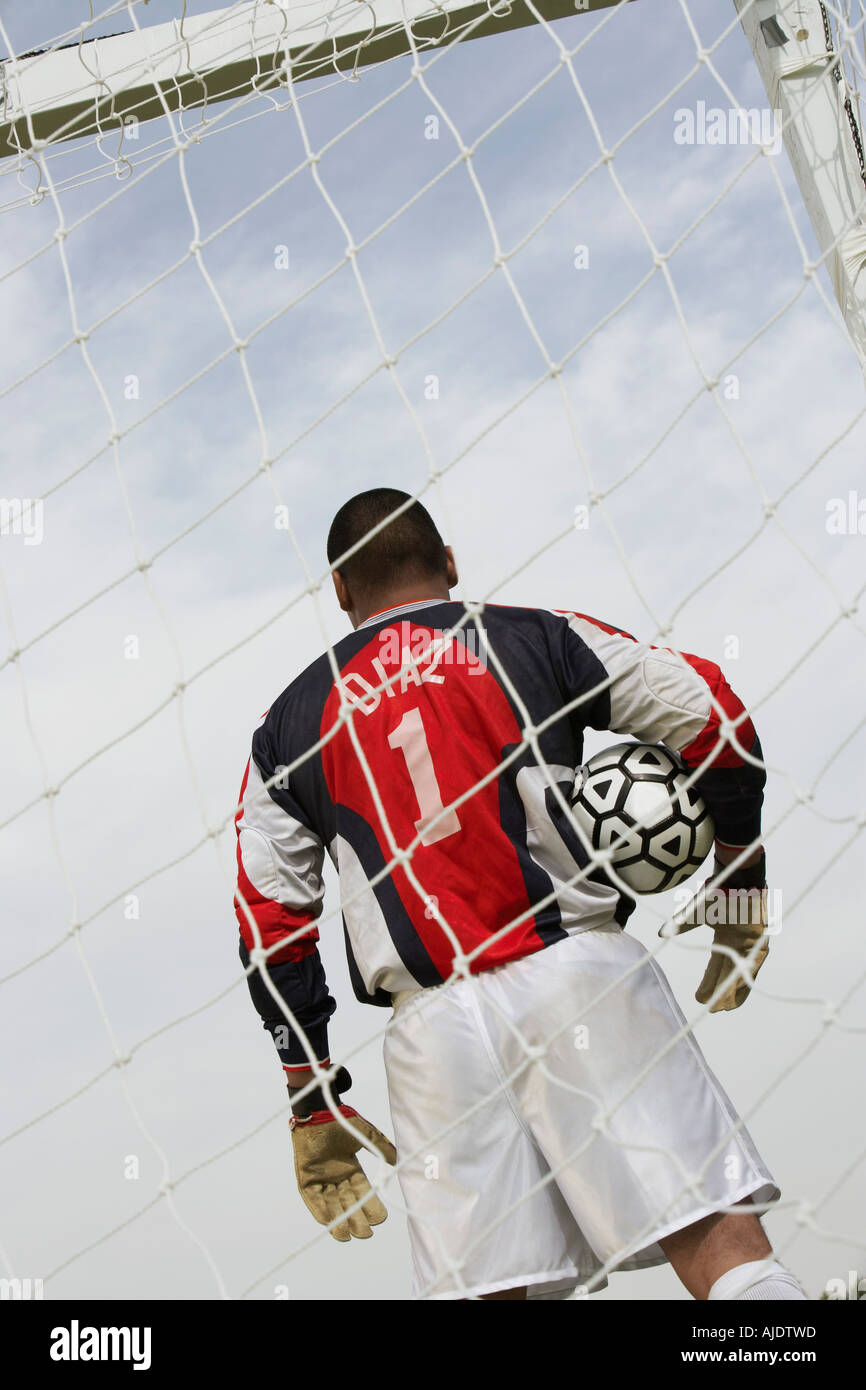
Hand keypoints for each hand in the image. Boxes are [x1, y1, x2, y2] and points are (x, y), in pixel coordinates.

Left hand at [289, 1075, 396, 1240]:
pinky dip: (320, 1211)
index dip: (371, 1205)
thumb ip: (382, 1148)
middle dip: (357, 1219)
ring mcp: (320, 1178)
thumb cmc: (342, 1121)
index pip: (363, 1192)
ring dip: (339, 1221)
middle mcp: (336, 1176)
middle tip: (366, 1234)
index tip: (380, 1218)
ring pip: (332, 1205)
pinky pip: (313, 1199)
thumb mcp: (367, 1136)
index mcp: (351, 1168)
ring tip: (348, 1236)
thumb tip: (399, 1161)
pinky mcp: (305, 1178)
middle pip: (349, 1203)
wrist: (319, 1112)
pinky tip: (329, 1223)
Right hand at [660, 850, 769, 1011]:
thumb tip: (661, 935)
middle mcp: (737, 944)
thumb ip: (680, 925)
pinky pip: (753, 964)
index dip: (708, 982)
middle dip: (720, 992)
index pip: (715, 966)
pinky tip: (740, 992)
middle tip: (714, 1010)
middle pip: (727, 973)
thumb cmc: (717, 893)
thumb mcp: (695, 913)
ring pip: (740, 972)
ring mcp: (749, 943)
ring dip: (734, 991)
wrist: (735, 879)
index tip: (700, 998)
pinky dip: (746, 978)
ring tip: (725, 1007)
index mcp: (723, 938)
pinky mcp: (760, 941)